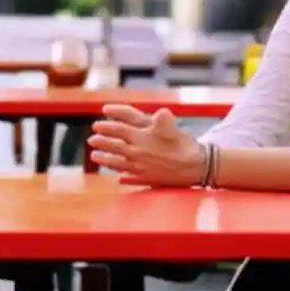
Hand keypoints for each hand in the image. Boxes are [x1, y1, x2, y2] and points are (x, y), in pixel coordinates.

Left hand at [88, 104, 204, 186]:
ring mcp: (140, 167)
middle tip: (92, 137)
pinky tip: (119, 177)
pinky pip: (129, 177)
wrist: (197, 168)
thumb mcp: (173, 128)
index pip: (121, 125)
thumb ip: (162, 120)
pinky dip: (122, 176)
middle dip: (102, 140)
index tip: (103, 111)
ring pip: (116, 162)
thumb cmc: (185, 145)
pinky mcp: (146, 179)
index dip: (112, 116)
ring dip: (104, 158)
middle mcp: (137, 152)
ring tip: (95, 156)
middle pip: (114, 144)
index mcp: (142, 136)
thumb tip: (161, 113)